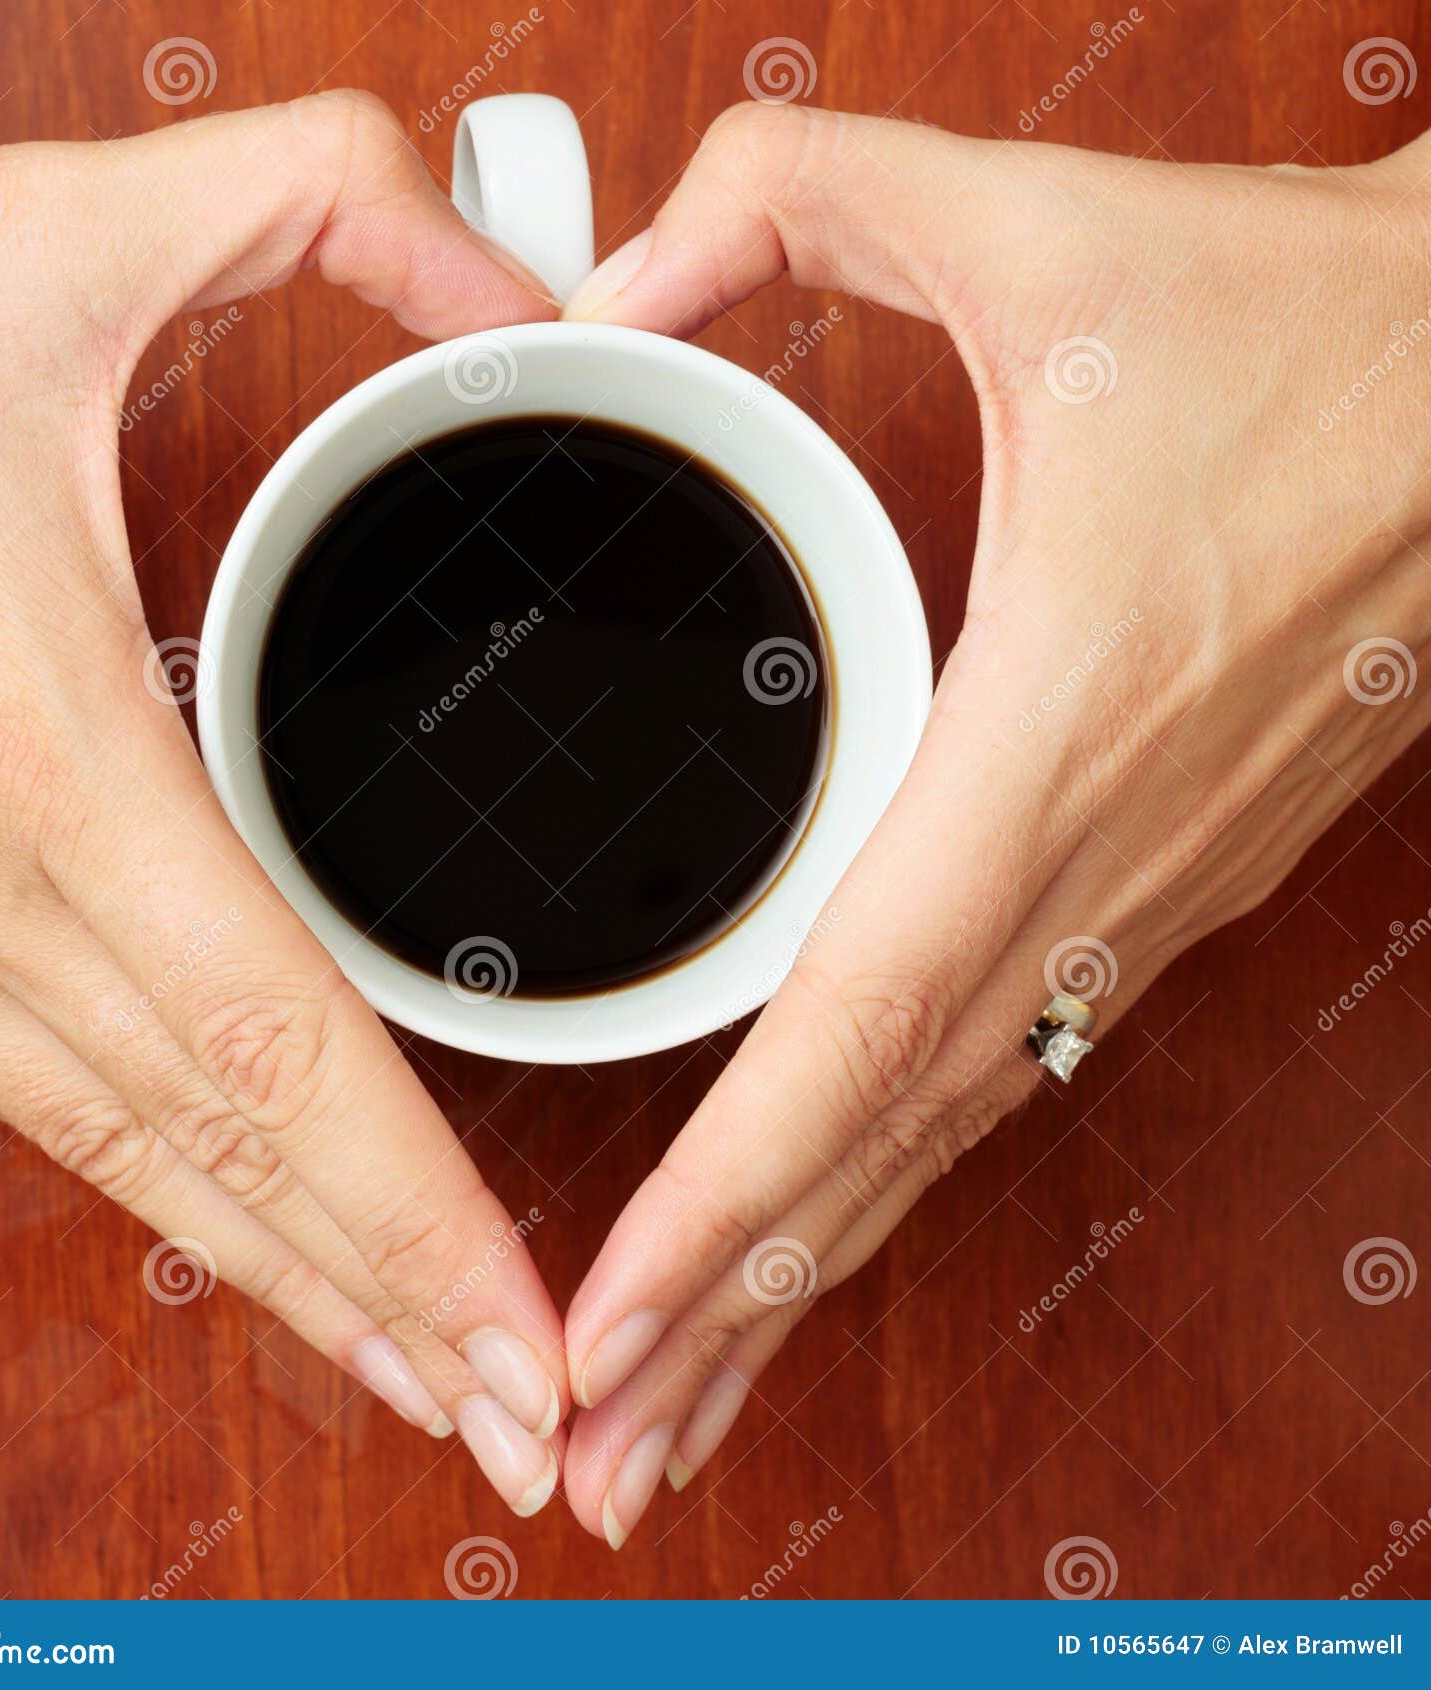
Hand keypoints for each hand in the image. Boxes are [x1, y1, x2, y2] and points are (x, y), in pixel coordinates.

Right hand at [0, 92, 572, 1515]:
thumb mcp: (53, 229)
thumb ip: (320, 210)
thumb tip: (525, 293)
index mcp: (27, 756)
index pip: (273, 1044)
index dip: (410, 1212)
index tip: (524, 1332)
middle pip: (218, 1153)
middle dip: (383, 1305)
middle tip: (529, 1420)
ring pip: (127, 1156)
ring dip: (284, 1275)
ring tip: (425, 1375)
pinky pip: (44, 1099)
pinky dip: (172, 1186)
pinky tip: (251, 1233)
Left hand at [557, 103, 1430, 1544]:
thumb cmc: (1304, 339)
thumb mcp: (1035, 224)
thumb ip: (797, 201)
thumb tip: (613, 284)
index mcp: (1035, 756)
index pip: (849, 1032)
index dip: (720, 1201)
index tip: (603, 1332)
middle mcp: (1076, 883)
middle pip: (875, 1156)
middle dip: (725, 1323)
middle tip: (589, 1463)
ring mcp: (1119, 914)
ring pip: (929, 1150)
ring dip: (795, 1289)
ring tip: (668, 1417)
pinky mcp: (1135, 899)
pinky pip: (980, 1082)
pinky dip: (873, 1186)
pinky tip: (805, 1245)